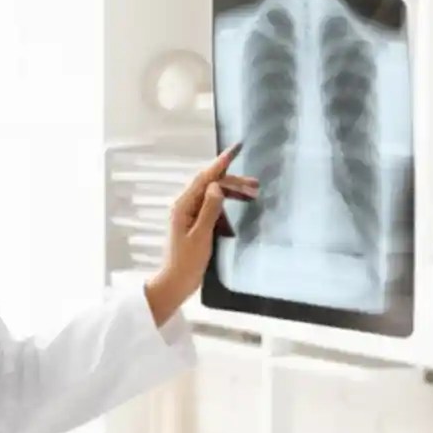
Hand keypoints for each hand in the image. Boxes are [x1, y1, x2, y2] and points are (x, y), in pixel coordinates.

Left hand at [146, 143, 257, 324]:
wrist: (176, 283)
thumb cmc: (186, 262)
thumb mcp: (200, 236)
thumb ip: (209, 210)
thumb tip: (217, 186)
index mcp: (183, 205)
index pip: (204, 178)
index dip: (220, 163)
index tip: (235, 149)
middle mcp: (185, 206)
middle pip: (211, 185)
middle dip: (233, 182)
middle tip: (256, 185)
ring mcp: (190, 215)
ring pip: (213, 196)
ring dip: (232, 193)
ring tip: (253, 194)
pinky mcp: (196, 224)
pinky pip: (213, 208)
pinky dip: (226, 206)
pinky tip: (237, 209)